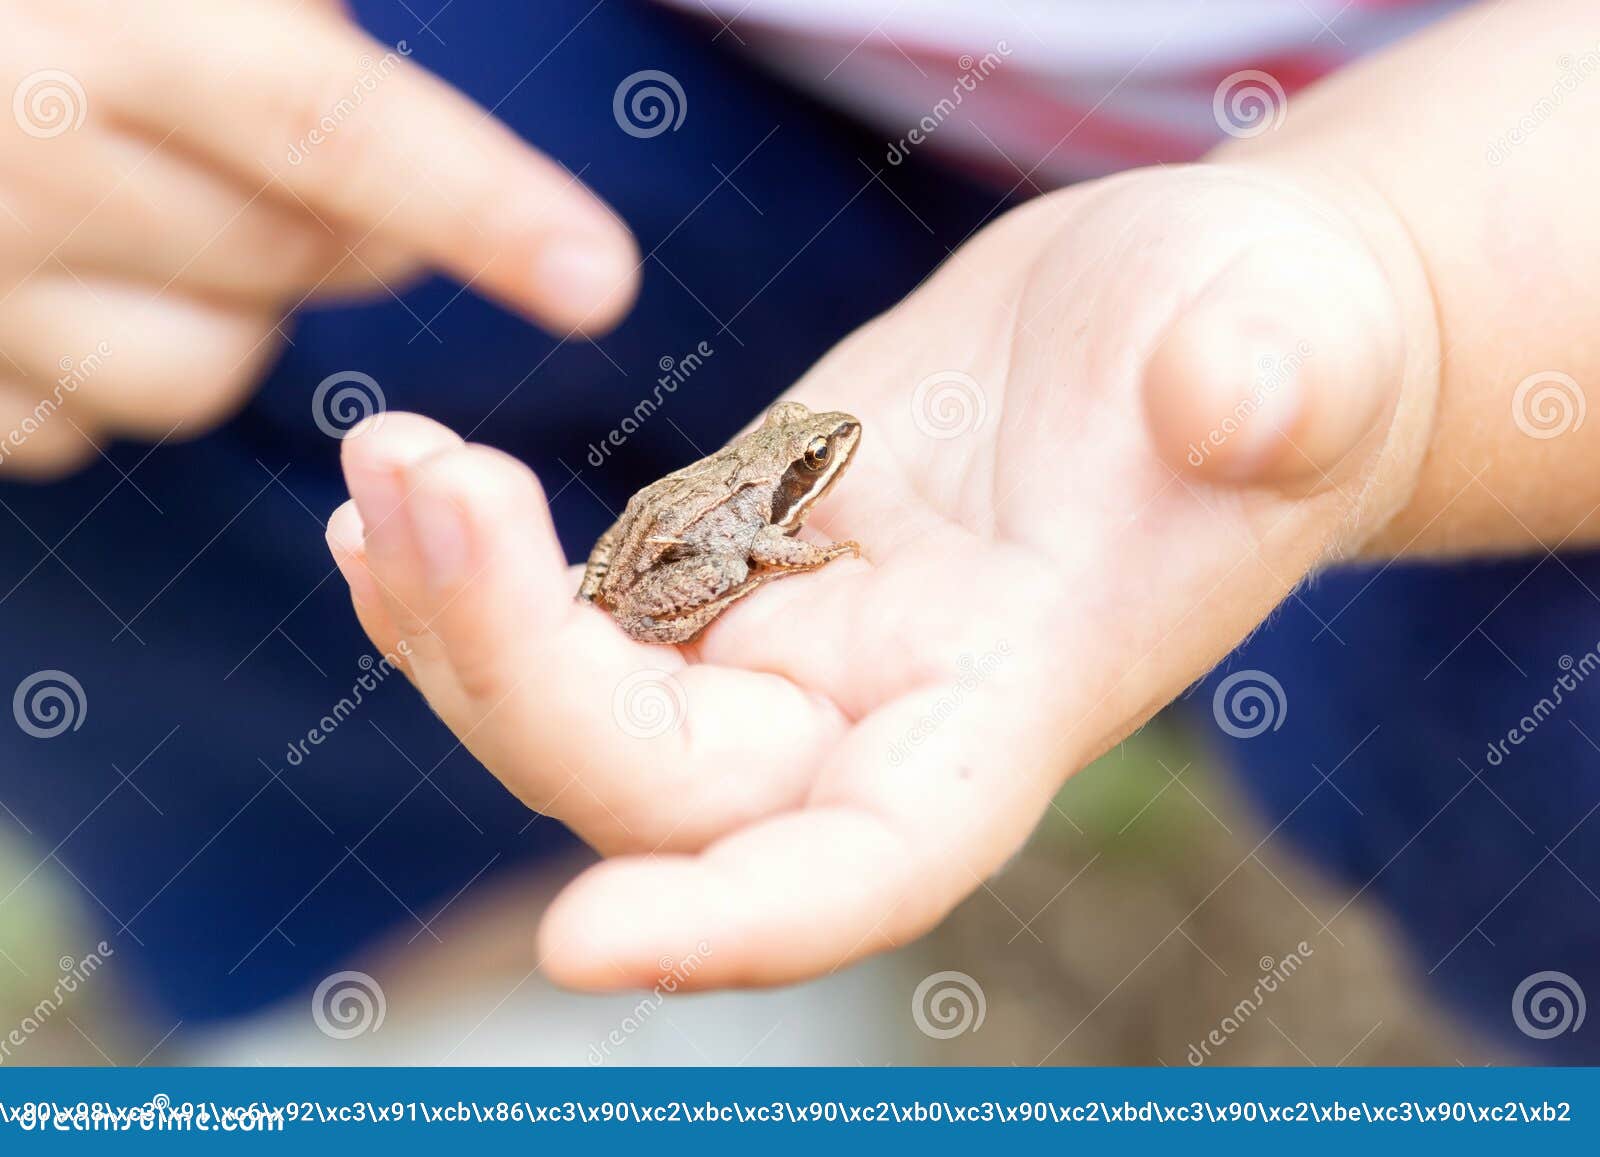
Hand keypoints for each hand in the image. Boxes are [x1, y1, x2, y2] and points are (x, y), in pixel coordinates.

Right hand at [0, 0, 636, 476]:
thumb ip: (279, 12)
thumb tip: (361, 34)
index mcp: (99, 28)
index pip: (328, 132)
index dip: (477, 205)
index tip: (597, 280)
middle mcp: (25, 162)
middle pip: (297, 263)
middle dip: (363, 228)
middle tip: (327, 167)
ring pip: (211, 369)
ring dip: (239, 303)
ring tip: (177, 210)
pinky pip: (92, 422)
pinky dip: (118, 361)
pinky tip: (74, 278)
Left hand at [325, 163, 1437, 988]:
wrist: (1181, 314)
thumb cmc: (1270, 342)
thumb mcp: (1296, 337)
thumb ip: (1275, 384)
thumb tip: (1241, 395)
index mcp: (1011, 703)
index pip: (873, 865)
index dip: (738, 925)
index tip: (582, 942)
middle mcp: (878, 709)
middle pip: (661, 784)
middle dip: (514, 667)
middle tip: (419, 484)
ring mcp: (794, 638)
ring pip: (584, 710)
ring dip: (455, 617)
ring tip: (379, 468)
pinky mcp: (735, 555)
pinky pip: (573, 614)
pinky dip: (469, 573)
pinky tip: (393, 491)